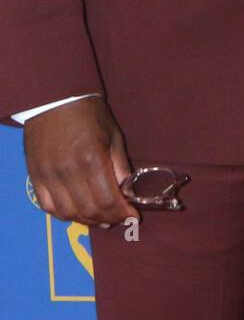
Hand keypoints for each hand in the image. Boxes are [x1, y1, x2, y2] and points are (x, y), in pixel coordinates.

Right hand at [24, 96, 139, 228]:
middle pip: (89, 210)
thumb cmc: (89, 113)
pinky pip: (48, 206)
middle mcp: (69, 171)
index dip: (122, 213)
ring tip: (101, 218)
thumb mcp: (113, 135)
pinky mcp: (35, 176)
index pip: (107, 200)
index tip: (133, 217)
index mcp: (92, 159)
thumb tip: (129, 192)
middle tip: (119, 218)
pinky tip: (77, 211)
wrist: (56, 98)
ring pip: (68, 213)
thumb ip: (120, 166)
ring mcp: (49, 176)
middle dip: (108, 219)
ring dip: (87, 220)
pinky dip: (64, 214)